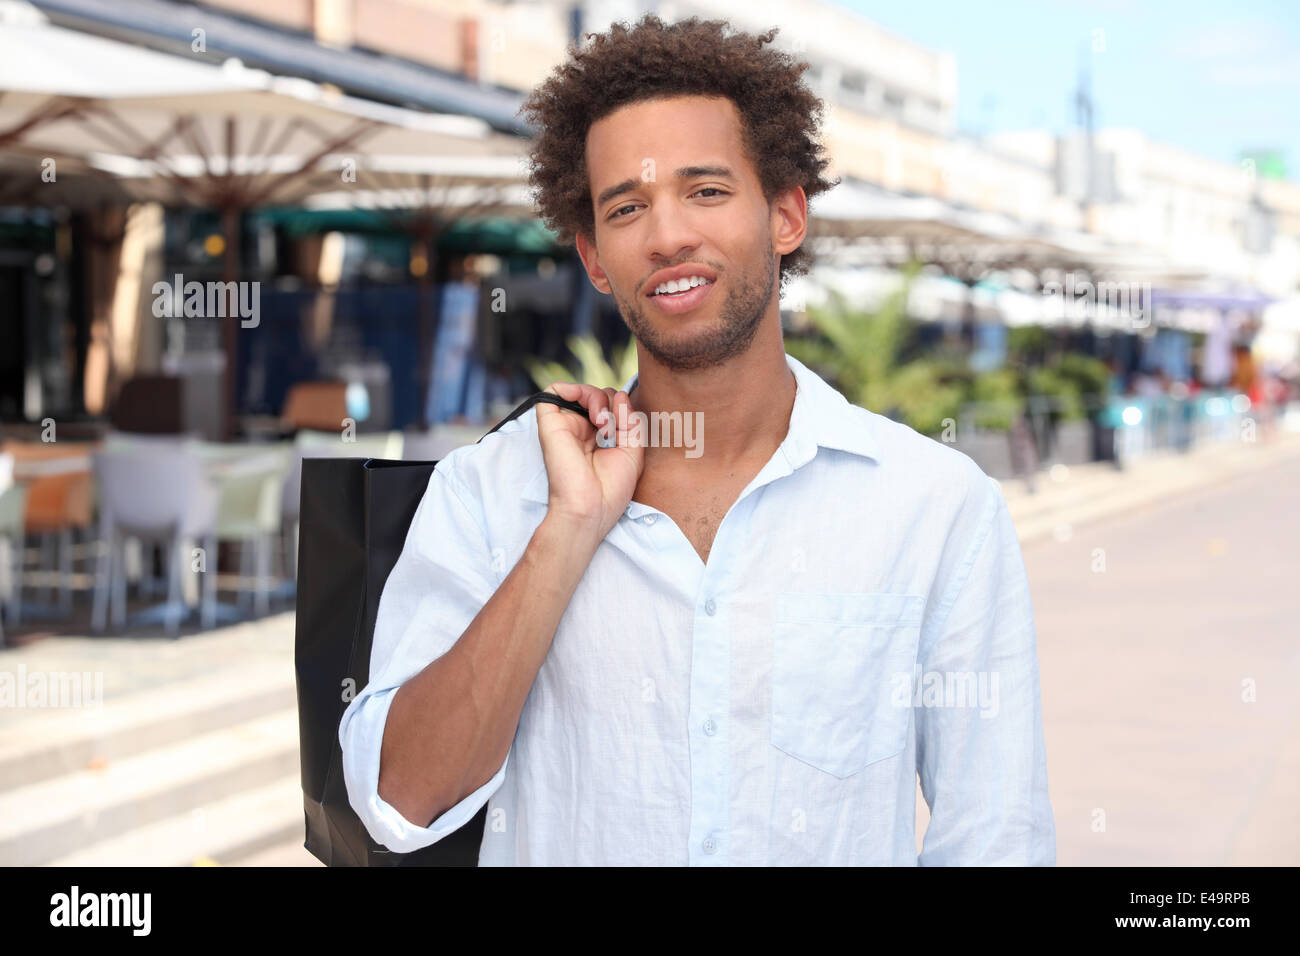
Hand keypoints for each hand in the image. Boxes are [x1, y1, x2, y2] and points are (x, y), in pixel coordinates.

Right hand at [536, 382, 643, 539]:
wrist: (591, 508)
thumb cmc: (612, 488)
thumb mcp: (633, 451)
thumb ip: (630, 420)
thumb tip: (619, 394)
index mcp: (599, 437)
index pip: (611, 406)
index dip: (622, 407)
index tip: (627, 424)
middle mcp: (582, 430)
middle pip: (598, 395)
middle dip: (612, 402)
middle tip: (614, 427)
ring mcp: (566, 425)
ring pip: (581, 391)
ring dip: (598, 398)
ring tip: (603, 422)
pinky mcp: (550, 424)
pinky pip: (554, 390)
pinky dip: (574, 389)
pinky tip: (590, 411)